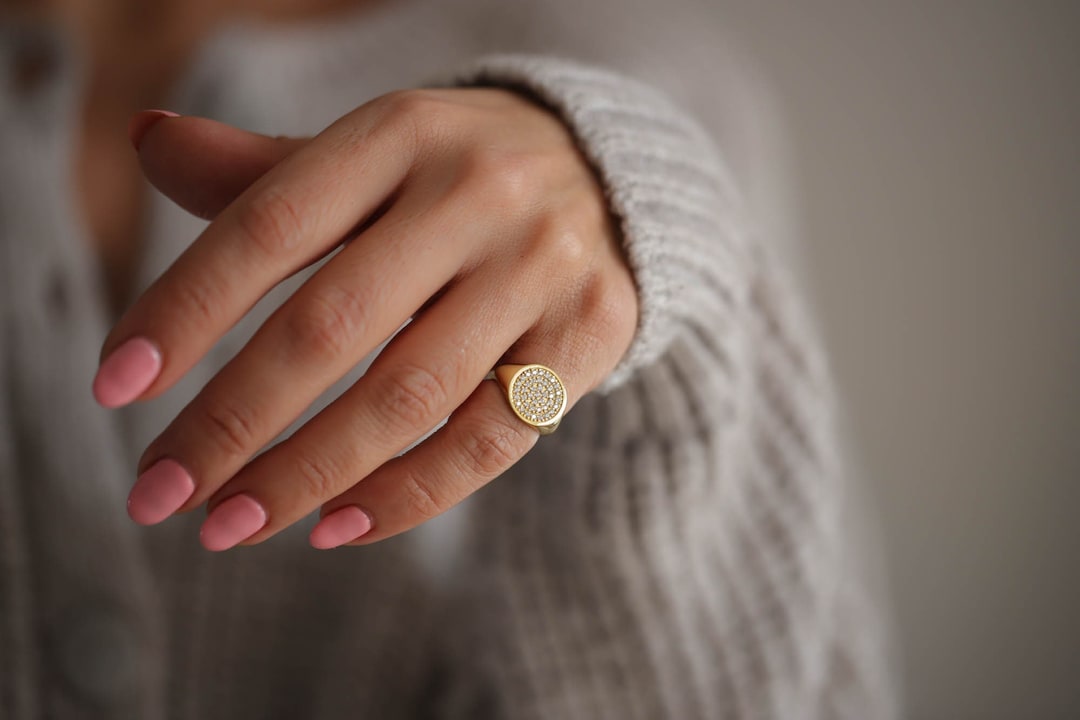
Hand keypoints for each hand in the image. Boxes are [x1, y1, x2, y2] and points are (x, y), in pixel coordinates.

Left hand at [93, 88, 637, 549]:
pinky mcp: (589, 334)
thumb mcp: (371, 153)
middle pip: (333, 324)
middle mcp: (476, 193)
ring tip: (230, 527)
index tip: (117, 386)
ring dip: (306, 474)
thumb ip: (267, 169)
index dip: (185, 308)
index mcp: (401, 133)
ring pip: (409, 395)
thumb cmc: (456, 174)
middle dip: (231, 421)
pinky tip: (335, 527)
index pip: (270, 225)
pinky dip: (408, 494)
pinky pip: (489, 437)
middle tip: (158, 494)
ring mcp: (541, 266)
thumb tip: (151, 145)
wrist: (611, 177)